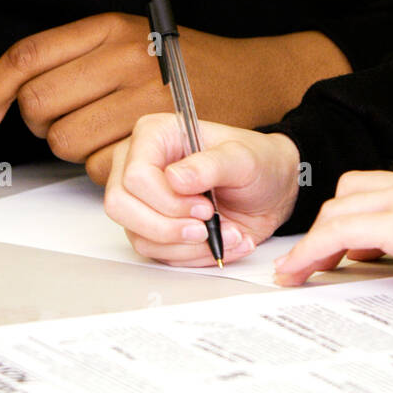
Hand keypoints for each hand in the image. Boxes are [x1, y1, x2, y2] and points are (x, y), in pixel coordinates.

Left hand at [0, 12, 349, 183]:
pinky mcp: (155, 135)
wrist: (253, 80)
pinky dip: (104, 164)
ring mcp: (139, 97)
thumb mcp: (132, 37)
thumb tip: (14, 89)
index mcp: (109, 28)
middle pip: (38, 104)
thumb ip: (80, 56)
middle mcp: (122, 57)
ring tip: (102, 131)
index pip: (27, 57)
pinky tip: (125, 147)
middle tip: (62, 120)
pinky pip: (98, 164)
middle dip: (38, 122)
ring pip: (63, 140)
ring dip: (73, 146)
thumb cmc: (186, 63)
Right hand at [104, 113, 301, 265]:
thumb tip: (174, 179)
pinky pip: (157, 253)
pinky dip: (192, 256)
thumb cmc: (257, 163)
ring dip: (187, 246)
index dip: (167, 199)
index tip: (204, 206)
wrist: (271, 190)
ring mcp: (144, 199)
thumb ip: (210, 165)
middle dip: (167, 227)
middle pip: (121, 206)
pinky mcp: (154, 226)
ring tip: (225, 233)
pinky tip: (219, 241)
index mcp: (155, 136)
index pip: (135, 175)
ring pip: (139, 235)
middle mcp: (140, 165)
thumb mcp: (242, 158)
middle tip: (205, 226)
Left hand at [273, 169, 392, 306]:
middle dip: (326, 226)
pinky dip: (313, 251)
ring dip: (312, 242)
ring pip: (339, 209)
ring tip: (298, 271)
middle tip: (315, 262)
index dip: (348, 217)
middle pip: (349, 194)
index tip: (336, 246)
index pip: (376, 191)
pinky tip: (302, 272)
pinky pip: (340, 232)